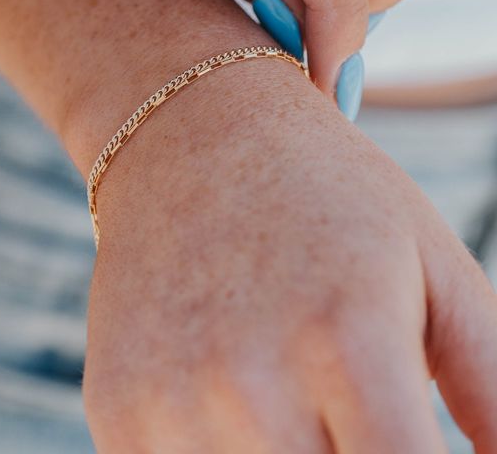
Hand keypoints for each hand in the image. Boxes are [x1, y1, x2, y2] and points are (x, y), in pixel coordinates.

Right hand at [83, 61, 496, 451]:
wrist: (191, 129)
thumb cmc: (331, 200)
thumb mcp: (436, 268)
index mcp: (350, 340)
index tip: (410, 446)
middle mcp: (252, 380)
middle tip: (351, 416)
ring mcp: (171, 401)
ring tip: (301, 400)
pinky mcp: (116, 411)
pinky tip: (235, 404)